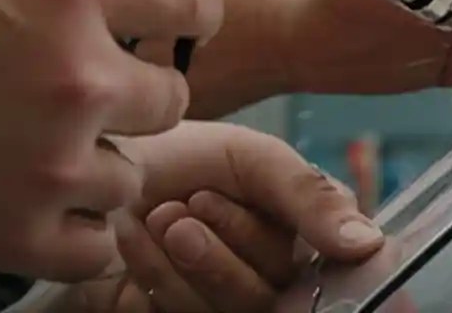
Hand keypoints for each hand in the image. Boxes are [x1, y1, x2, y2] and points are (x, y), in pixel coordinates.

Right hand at [0, 0, 222, 280]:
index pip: (190, 0)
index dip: (192, 10)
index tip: (189, 18)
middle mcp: (75, 77)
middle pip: (171, 96)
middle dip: (139, 94)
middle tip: (99, 94)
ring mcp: (50, 162)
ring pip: (134, 173)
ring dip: (100, 164)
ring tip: (53, 149)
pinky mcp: (15, 234)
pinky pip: (95, 246)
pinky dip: (74, 232)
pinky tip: (46, 205)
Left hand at [48, 122, 381, 311]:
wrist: (81, 168)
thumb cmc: (171, 154)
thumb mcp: (248, 157)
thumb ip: (308, 194)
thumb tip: (369, 243)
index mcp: (299, 225)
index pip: (340, 251)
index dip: (322, 243)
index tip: (274, 218)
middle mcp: (270, 266)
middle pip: (284, 287)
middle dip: (233, 246)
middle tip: (189, 207)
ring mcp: (224, 298)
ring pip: (240, 308)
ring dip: (192, 262)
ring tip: (158, 217)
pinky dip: (155, 277)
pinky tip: (130, 239)